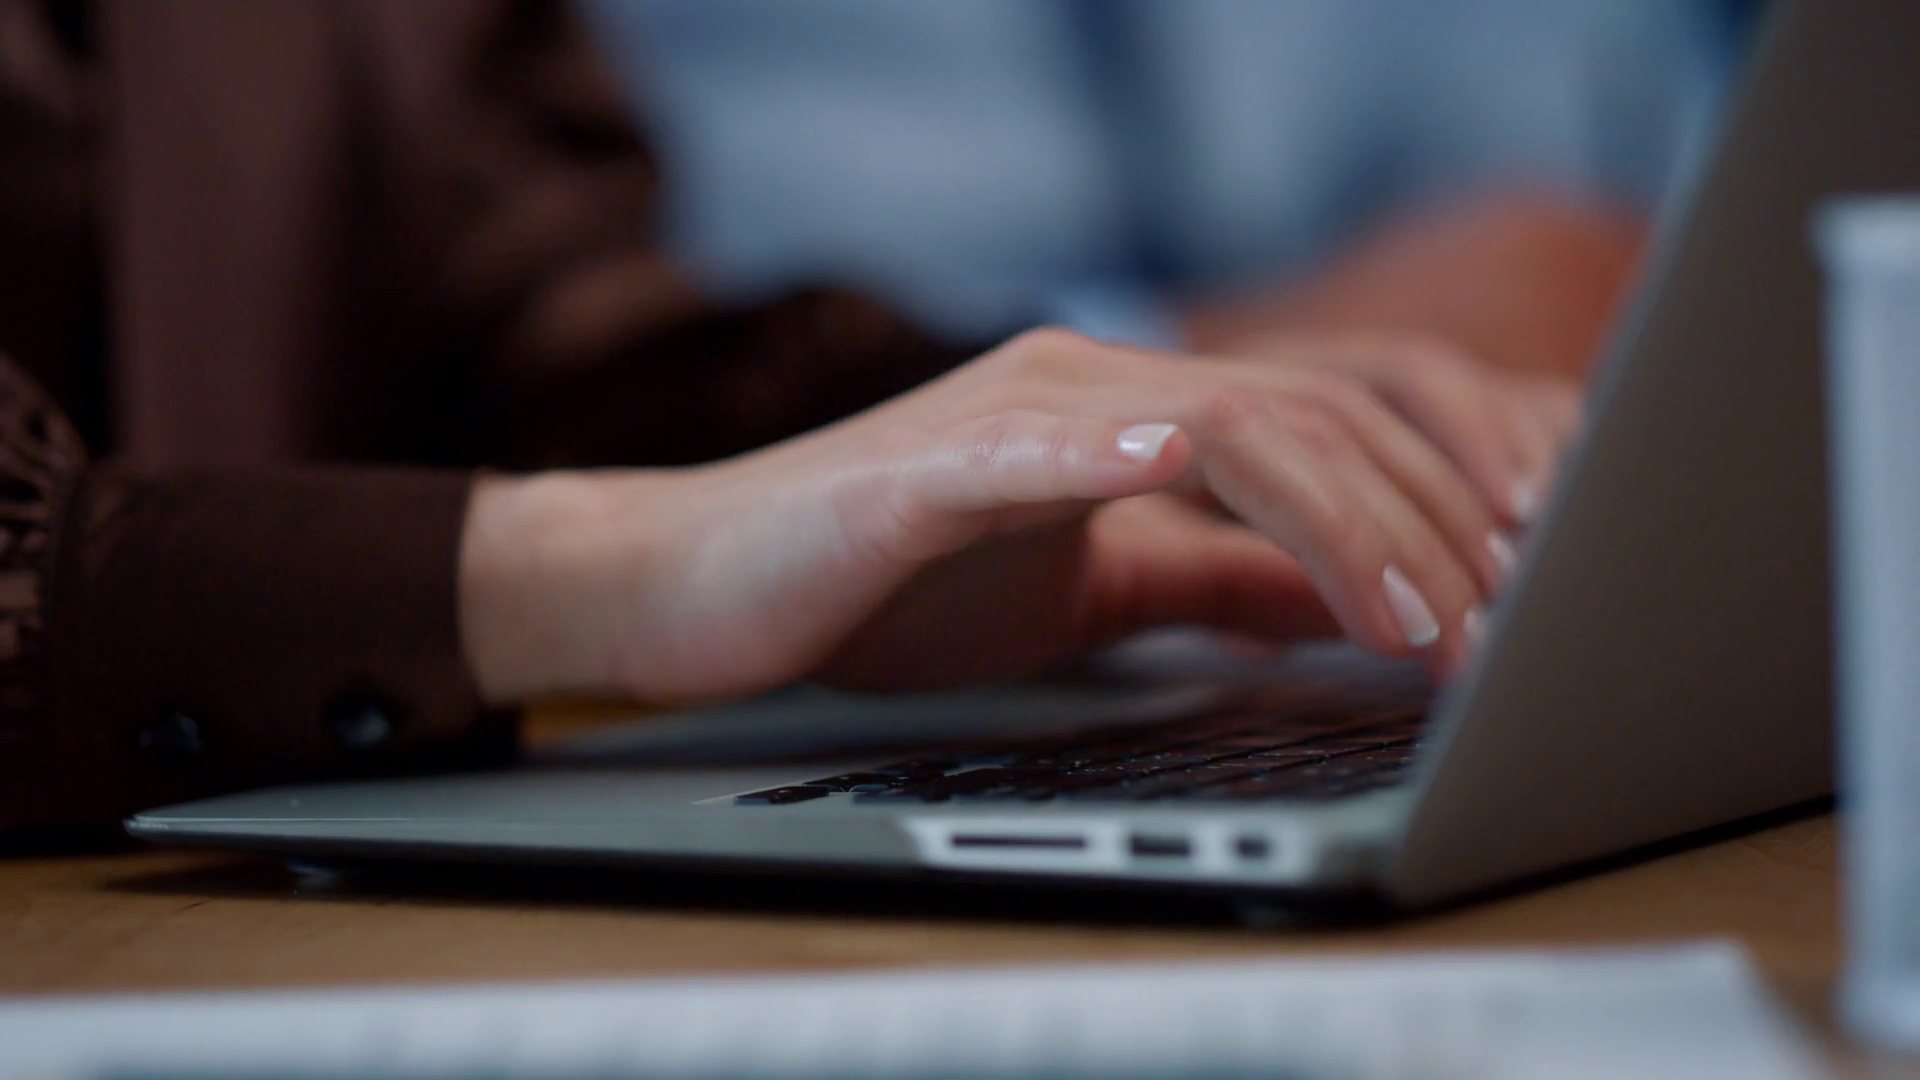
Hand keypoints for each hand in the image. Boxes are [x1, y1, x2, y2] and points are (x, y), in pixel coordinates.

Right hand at [458, 329, 1581, 703]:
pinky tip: (1182, 457)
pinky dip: (1121, 448)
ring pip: (1229, 422)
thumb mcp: (1098, 591)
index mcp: (1149, 410)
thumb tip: (1358, 598)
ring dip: (1344, 519)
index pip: (1347, 412)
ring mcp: (1021, 408)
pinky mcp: (931, 463)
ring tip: (1425, 617)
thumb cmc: (887, 583)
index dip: (1460, 472)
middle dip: (1447, 511)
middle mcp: (1103, 383)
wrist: (706, 584)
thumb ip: (1223, 579)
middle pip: (1324, 408)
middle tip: (1527, 613)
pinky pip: (1044, 442)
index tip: (1548, 564)